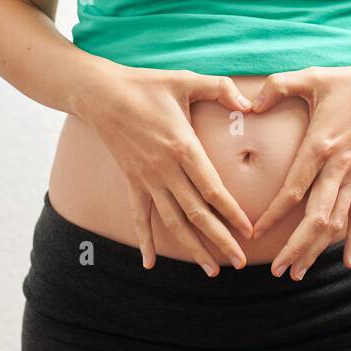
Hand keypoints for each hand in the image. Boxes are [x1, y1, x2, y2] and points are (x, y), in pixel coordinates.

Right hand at [75, 62, 255, 276]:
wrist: (101, 93)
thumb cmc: (147, 84)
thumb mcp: (186, 79)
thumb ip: (220, 88)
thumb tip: (249, 102)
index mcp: (183, 147)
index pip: (212, 189)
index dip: (232, 213)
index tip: (249, 232)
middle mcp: (165, 169)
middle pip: (196, 214)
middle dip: (220, 240)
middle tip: (240, 263)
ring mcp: (146, 178)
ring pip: (172, 222)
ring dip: (192, 248)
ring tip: (211, 270)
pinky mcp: (132, 180)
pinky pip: (140, 216)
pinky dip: (145, 240)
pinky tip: (150, 264)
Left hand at [249, 58, 350, 279]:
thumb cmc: (350, 82)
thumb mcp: (311, 76)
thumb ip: (276, 87)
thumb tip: (248, 104)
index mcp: (320, 146)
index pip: (294, 190)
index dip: (274, 215)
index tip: (255, 233)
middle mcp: (339, 167)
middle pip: (316, 218)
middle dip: (296, 248)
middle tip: (278, 272)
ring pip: (337, 223)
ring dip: (318, 250)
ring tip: (299, 272)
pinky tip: (347, 262)